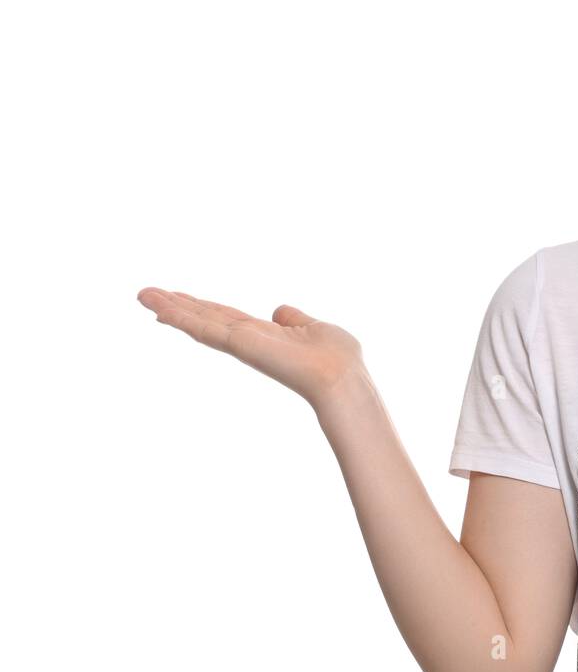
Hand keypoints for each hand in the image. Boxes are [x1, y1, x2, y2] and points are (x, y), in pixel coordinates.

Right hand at [137, 288, 364, 409]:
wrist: (341, 378)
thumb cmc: (337, 359)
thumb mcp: (316, 329)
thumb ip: (295, 320)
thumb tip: (280, 311)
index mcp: (265, 335)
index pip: (226, 318)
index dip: (202, 308)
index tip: (178, 298)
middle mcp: (249, 340)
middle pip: (205, 318)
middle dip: (177, 307)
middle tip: (146, 294)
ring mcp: (241, 344)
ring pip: (198, 322)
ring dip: (170, 308)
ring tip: (142, 294)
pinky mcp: (239, 345)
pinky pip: (204, 329)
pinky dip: (181, 316)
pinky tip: (158, 307)